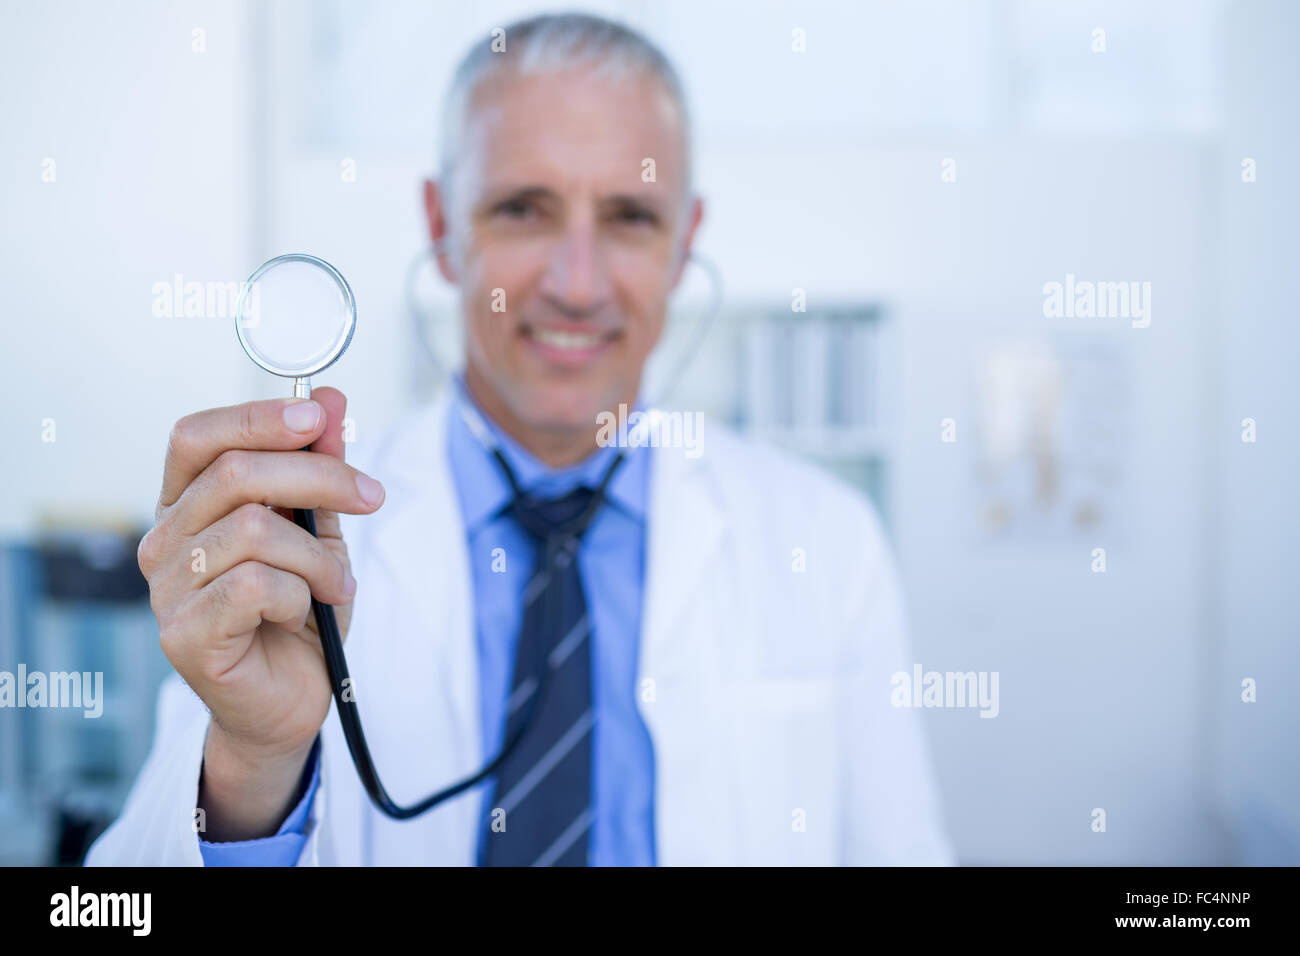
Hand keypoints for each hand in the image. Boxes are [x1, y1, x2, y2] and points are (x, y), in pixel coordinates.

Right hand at [136, 388, 383, 838]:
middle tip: (372, 497)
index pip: (197, 435)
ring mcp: (166, 589)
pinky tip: (304, 614)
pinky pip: (253, 585)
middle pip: (234, 473)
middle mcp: (165, 540)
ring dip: (319, 555)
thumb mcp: (322, 530)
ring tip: (339, 584)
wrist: (293, 701)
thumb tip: (330, 397)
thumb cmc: (301, 612)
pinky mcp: (184, 634)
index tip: (321, 418)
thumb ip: (319, 466)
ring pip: (253, 529)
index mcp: (188, 505)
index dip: (256, 416)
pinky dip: (299, 594)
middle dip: (320, 477)